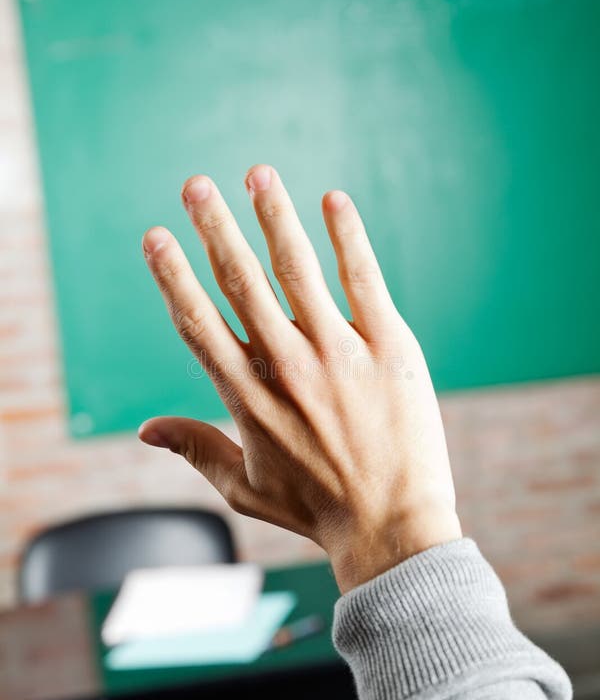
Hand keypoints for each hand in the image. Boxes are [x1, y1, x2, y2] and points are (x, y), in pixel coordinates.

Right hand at [139, 165, 460, 591]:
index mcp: (246, 396)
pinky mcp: (389, 345)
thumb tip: (144, 430)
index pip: (198, 321)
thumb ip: (194, 448)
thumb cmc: (315, 508)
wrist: (393, 526)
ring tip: (257, 173)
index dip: (172, 275)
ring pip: (298, 267)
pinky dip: (348, 236)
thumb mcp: (243, 485)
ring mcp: (339, 352)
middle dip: (213, 227)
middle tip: (194, 184)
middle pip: (240, 281)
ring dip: (273, 215)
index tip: (155, 237)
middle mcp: (286, 365)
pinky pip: (364, 278)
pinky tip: (334, 201)